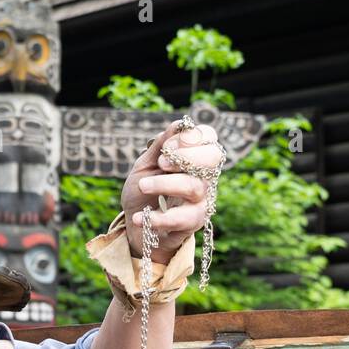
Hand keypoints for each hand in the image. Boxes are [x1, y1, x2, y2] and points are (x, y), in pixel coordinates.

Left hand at [120, 119, 223, 265]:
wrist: (136, 224)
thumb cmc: (144, 191)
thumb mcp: (146, 165)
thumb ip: (160, 147)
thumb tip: (178, 125)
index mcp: (194, 156)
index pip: (209, 136)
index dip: (189, 137)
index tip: (166, 148)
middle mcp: (203, 175)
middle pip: (213, 157)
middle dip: (186, 156)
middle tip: (161, 163)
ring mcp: (202, 199)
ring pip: (194, 187)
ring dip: (165, 184)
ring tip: (142, 186)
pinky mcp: (193, 222)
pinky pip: (182, 218)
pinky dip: (157, 218)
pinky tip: (139, 217)